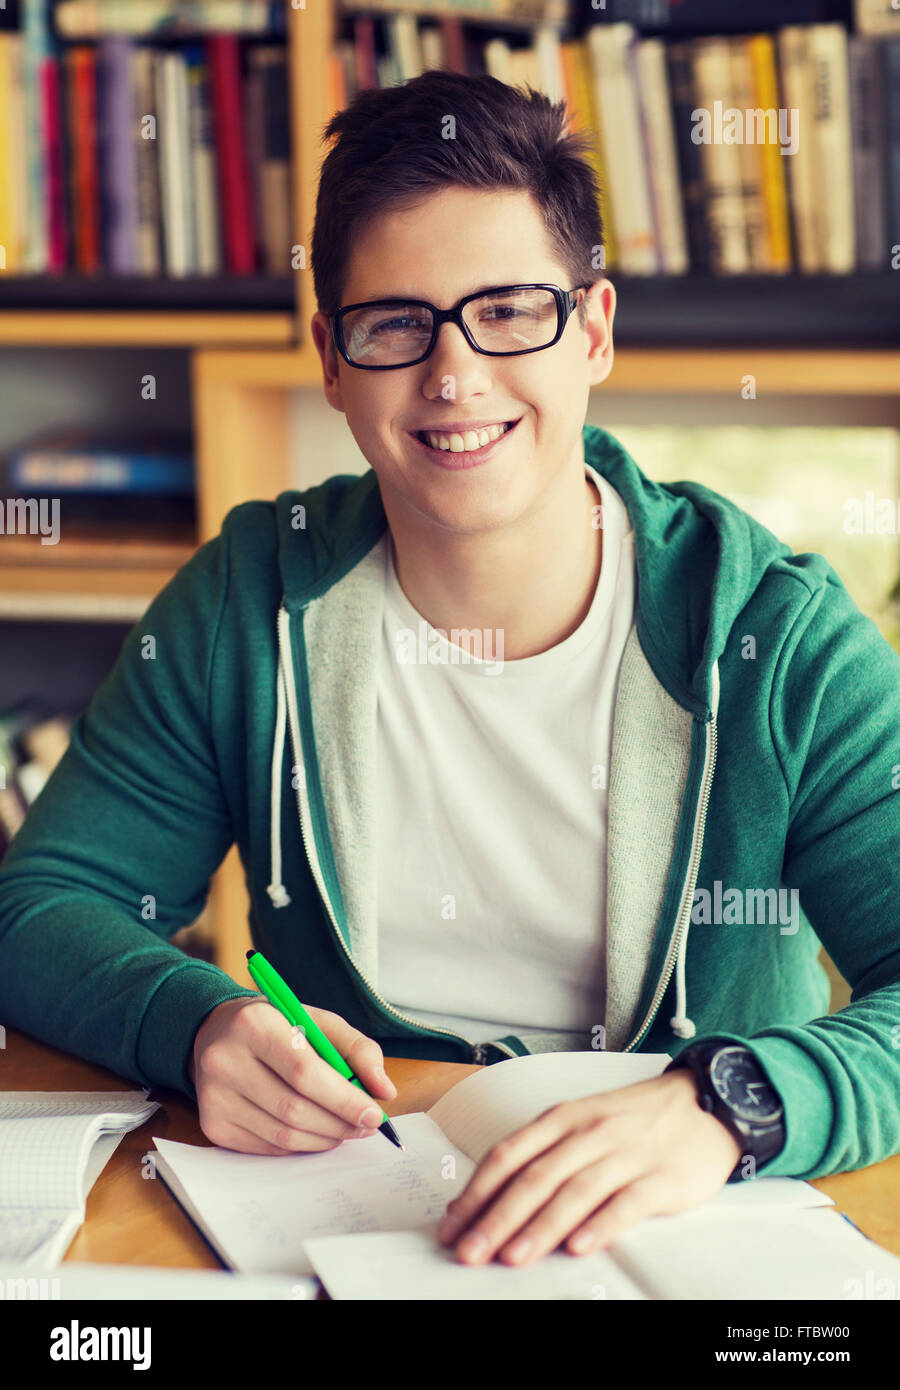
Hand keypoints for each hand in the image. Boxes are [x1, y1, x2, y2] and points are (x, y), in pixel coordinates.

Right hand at [189, 997, 396, 1153]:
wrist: (215, 1032)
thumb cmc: (276, 1025)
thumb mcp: (317, 1020)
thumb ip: (357, 1049)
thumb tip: (384, 1090)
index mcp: (254, 1023)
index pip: (304, 1072)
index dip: (344, 1099)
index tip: (375, 1114)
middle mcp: (225, 1060)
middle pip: (294, 1109)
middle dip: (340, 1124)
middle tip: (367, 1126)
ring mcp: (214, 1096)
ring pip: (282, 1136)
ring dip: (324, 1139)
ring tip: (346, 1129)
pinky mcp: (212, 1123)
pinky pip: (268, 1148)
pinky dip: (300, 1145)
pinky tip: (316, 1132)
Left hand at [437, 1070, 741, 1265]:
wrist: (705, 1103)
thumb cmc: (633, 1120)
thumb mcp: (580, 1124)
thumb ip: (536, 1157)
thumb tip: (479, 1199)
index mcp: (562, 1118)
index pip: (508, 1155)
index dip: (477, 1193)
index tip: (452, 1227)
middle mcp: (589, 1132)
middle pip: (535, 1177)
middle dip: (497, 1218)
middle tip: (470, 1252)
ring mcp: (626, 1153)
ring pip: (575, 1191)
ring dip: (540, 1226)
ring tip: (512, 1256)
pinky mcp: (661, 1177)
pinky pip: (627, 1203)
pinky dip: (601, 1225)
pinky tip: (579, 1247)